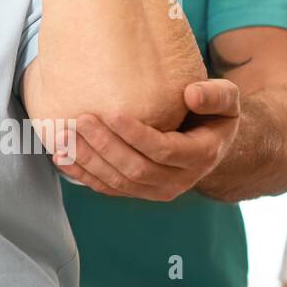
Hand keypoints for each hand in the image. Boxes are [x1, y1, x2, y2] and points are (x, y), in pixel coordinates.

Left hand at [53, 78, 240, 200]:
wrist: (206, 140)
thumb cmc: (212, 112)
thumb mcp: (227, 99)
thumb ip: (215, 95)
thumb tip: (192, 95)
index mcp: (200, 156)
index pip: (163, 150)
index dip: (136, 135)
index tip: (111, 113)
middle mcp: (178, 180)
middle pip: (135, 169)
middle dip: (105, 146)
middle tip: (81, 120)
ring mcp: (155, 190)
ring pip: (117, 182)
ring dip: (87, 161)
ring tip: (63, 136)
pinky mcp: (135, 191)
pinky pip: (106, 187)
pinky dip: (81, 174)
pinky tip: (60, 156)